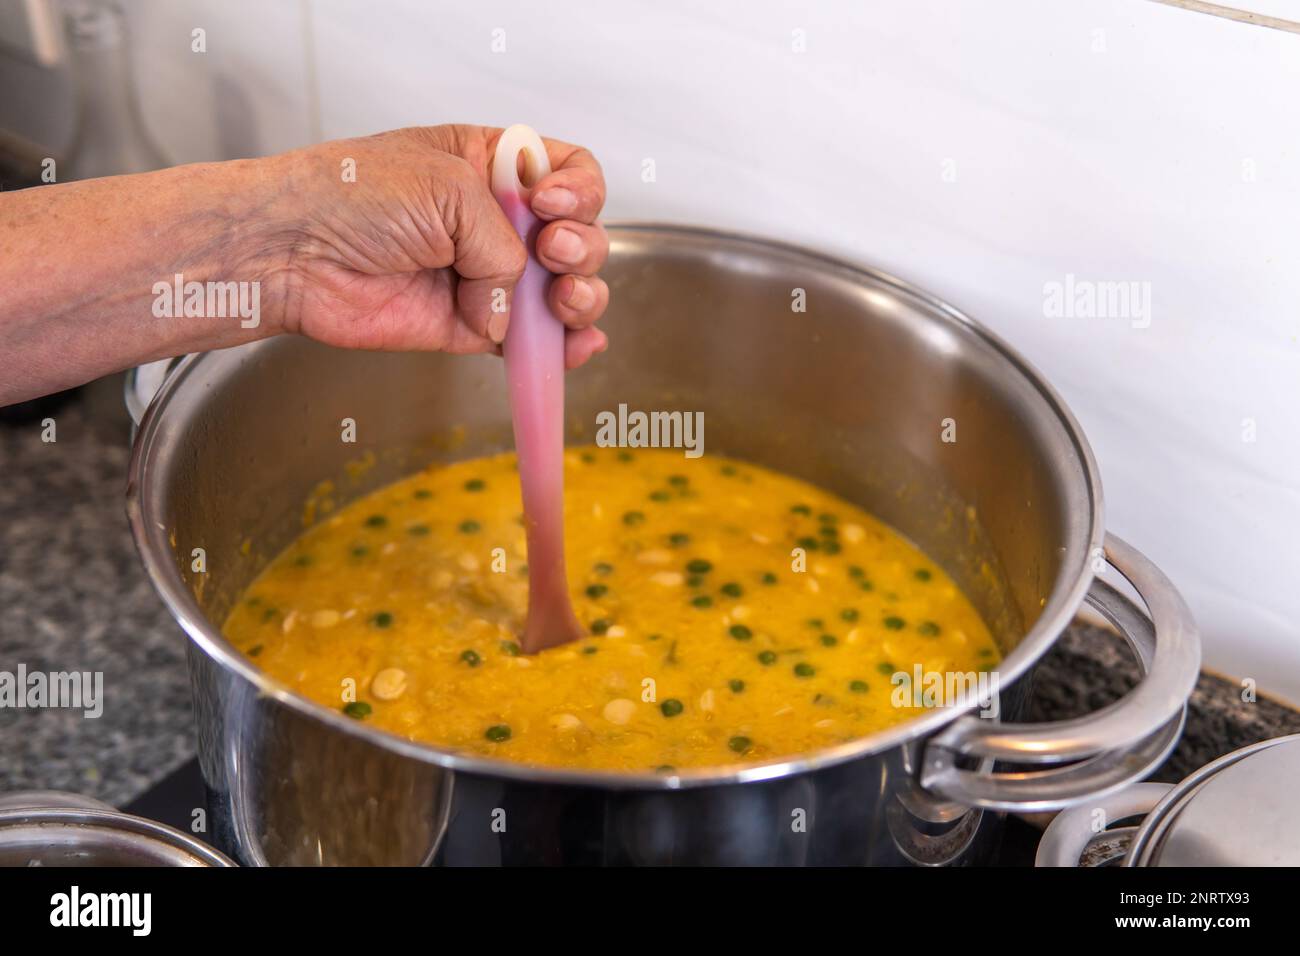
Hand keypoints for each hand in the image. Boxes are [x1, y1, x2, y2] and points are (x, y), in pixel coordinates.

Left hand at [282, 125, 608, 367]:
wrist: (296, 251)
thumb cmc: (353, 194)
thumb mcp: (447, 187)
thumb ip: (503, 243)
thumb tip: (511, 303)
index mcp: (492, 165)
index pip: (569, 171)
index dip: (579, 190)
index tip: (552, 204)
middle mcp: (495, 219)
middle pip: (578, 235)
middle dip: (580, 247)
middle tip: (549, 252)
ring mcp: (486, 275)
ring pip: (565, 291)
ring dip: (581, 297)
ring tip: (560, 301)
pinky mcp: (472, 326)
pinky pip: (530, 341)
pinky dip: (561, 348)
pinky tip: (576, 346)